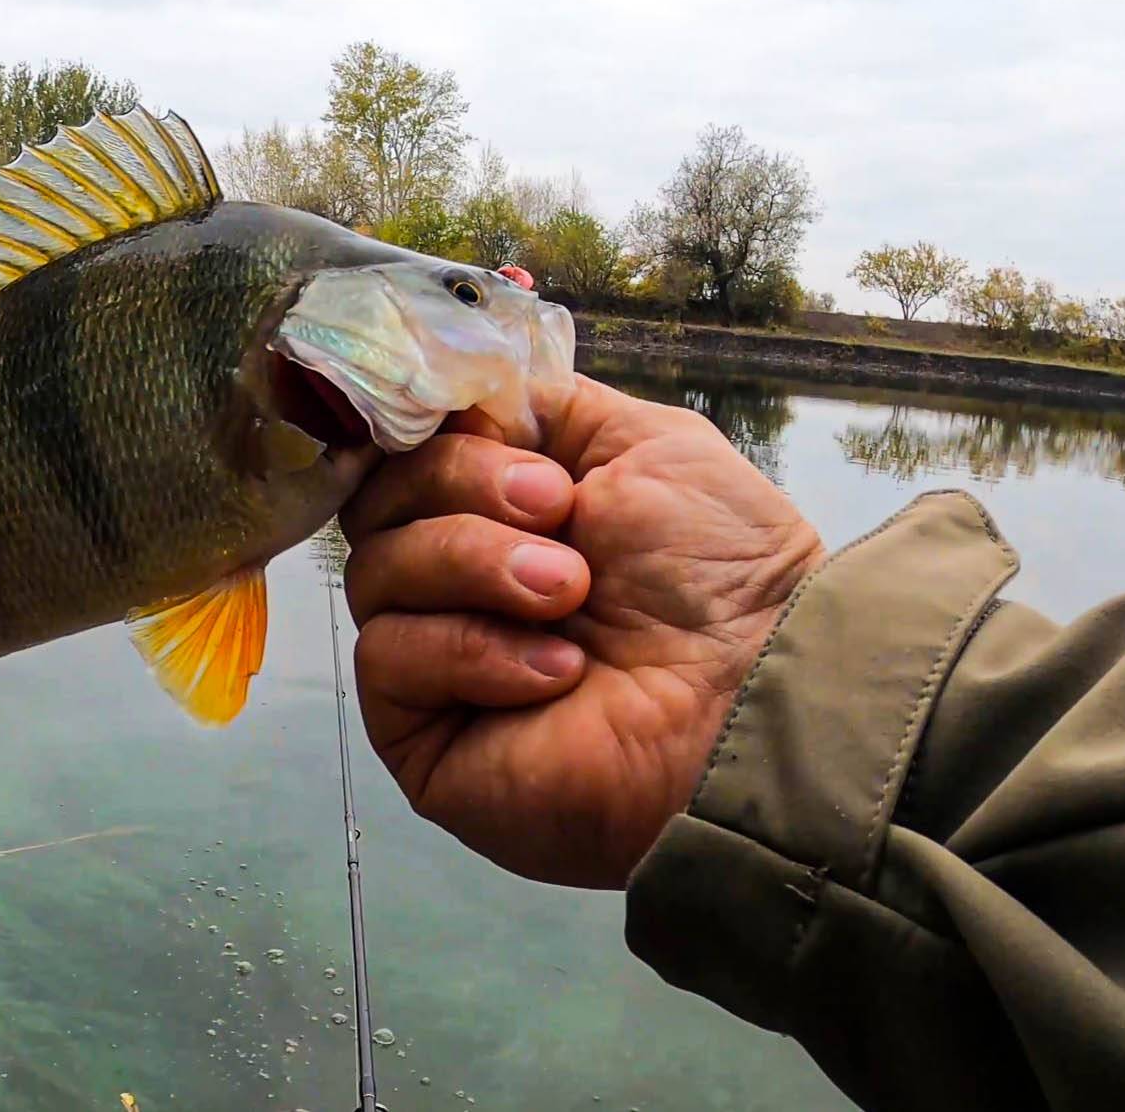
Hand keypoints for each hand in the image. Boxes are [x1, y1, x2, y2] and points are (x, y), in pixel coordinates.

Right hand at [341, 372, 824, 887]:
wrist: (749, 691)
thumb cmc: (716, 568)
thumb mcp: (641, 440)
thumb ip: (537, 404)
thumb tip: (449, 391)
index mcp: (502, 507)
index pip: (404, 448)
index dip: (423, 426)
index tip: (477, 419)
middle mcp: (457, 578)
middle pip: (378, 500)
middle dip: (463, 484)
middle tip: (558, 512)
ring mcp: (433, 657)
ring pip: (375, 570)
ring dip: (475, 565)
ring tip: (570, 593)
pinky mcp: (418, 733)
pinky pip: (387, 655)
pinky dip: (470, 648)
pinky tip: (557, 671)